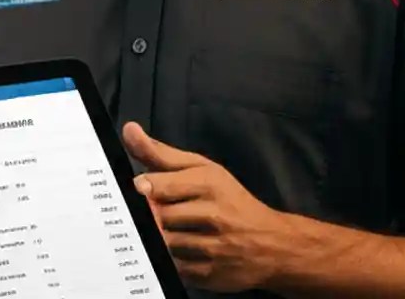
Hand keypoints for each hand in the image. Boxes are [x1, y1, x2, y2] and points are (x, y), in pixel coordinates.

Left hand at [124, 122, 294, 292]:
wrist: (274, 243)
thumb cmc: (232, 202)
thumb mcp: (202, 170)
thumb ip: (162, 153)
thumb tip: (130, 130)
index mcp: (209, 184)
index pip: (162, 186)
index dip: (143, 188)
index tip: (138, 188)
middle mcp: (214, 215)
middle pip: (159, 217)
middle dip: (149, 215)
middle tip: (150, 212)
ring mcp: (213, 247)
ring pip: (165, 244)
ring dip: (158, 239)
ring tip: (165, 231)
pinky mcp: (210, 274)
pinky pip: (174, 268)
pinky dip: (169, 261)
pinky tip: (177, 250)